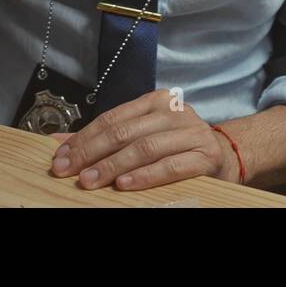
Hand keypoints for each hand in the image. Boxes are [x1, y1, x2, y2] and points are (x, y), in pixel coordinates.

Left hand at [47, 89, 240, 190]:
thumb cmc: (177, 146)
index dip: (83, 138)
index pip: (112, 118)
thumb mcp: (142, 133)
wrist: (226, 155)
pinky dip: (145, 176)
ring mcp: (191, 133)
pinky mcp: (204, 157)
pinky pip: (170, 166)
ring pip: (144, 147)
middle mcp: (174, 112)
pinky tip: (125, 185)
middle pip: (124, 132)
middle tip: (68, 171)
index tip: (60, 157)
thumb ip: (106, 137)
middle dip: (91, 153)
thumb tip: (59, 144)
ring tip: (90, 180)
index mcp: (156, 101)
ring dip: (113, 166)